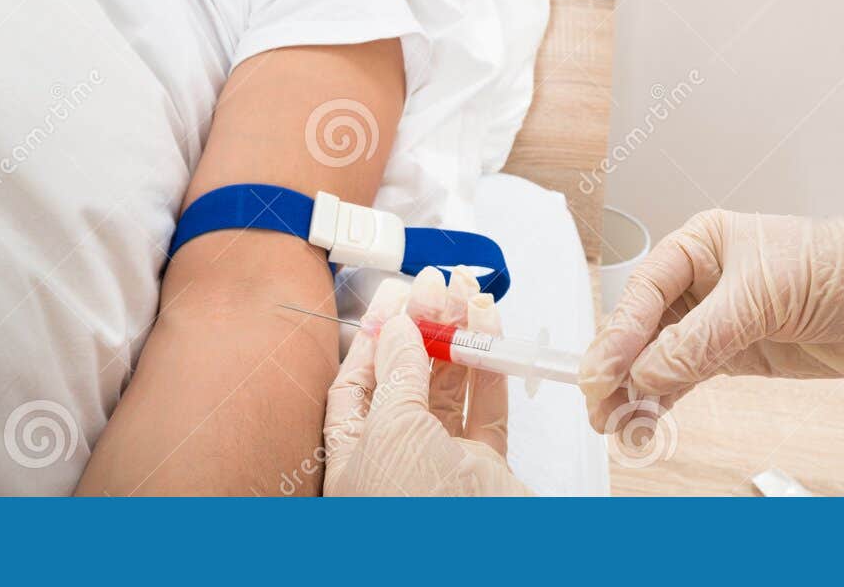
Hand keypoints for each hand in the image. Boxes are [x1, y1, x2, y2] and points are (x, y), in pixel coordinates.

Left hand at [323, 270, 528, 495]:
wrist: (474, 569)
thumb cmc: (411, 510)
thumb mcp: (391, 431)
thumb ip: (399, 375)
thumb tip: (401, 329)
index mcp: (353, 456)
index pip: (357, 382)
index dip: (377, 336)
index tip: (397, 294)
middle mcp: (394, 458)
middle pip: (406, 378)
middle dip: (424, 328)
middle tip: (440, 285)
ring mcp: (441, 464)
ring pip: (449, 388)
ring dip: (459, 339)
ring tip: (468, 295)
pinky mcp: (484, 469)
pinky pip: (485, 407)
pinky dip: (490, 366)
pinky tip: (490, 329)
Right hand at [579, 194, 843, 431]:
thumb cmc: (842, 268)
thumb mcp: (765, 296)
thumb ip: (702, 337)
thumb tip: (647, 372)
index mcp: (699, 245)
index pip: (645, 291)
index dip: (619, 334)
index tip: (601, 372)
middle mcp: (702, 282)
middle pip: (642, 328)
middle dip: (618, 368)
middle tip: (597, 406)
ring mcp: (717, 321)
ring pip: (659, 360)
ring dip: (636, 394)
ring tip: (617, 428)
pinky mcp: (736, 355)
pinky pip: (686, 379)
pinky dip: (663, 403)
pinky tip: (643, 424)